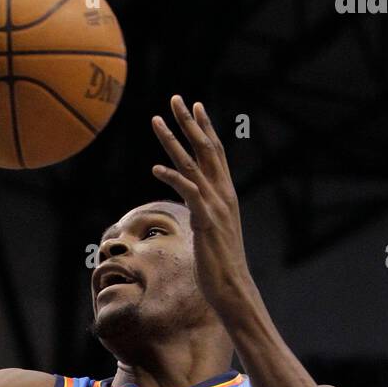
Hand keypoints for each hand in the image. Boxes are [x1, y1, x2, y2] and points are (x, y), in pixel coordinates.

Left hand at [151, 96, 254, 317]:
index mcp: (225, 194)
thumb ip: (204, 213)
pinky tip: (155, 168)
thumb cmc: (220, 264)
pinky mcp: (206, 221)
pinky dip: (172, 177)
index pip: (215, 153)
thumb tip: (195, 208)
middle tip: (175, 98)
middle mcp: (223, 194)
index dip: (205, 128)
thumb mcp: (211, 231)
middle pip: (206, 149)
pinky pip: (188, 192)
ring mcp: (216, 206)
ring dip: (173, 141)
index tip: (194, 106)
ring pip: (193, 165)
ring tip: (156, 121)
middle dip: (189, 122)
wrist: (232, 288)